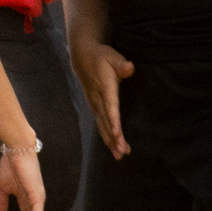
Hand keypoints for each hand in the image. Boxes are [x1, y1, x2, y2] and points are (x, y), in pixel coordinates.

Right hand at [72, 39, 133, 157]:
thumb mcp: (112, 56)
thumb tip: (129, 68)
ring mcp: (95, 104)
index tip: (116, 133)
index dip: (113, 119)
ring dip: (111, 141)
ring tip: (120, 154)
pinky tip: (114, 147)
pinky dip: (107, 136)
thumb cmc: (101, 56)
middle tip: (122, 152)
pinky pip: (101, 124)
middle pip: (106, 121)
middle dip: (113, 137)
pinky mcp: (95, 107)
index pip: (109, 106)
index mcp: (104, 87)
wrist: (81, 58)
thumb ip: (121, 64)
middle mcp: (97, 99)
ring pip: (102, 125)